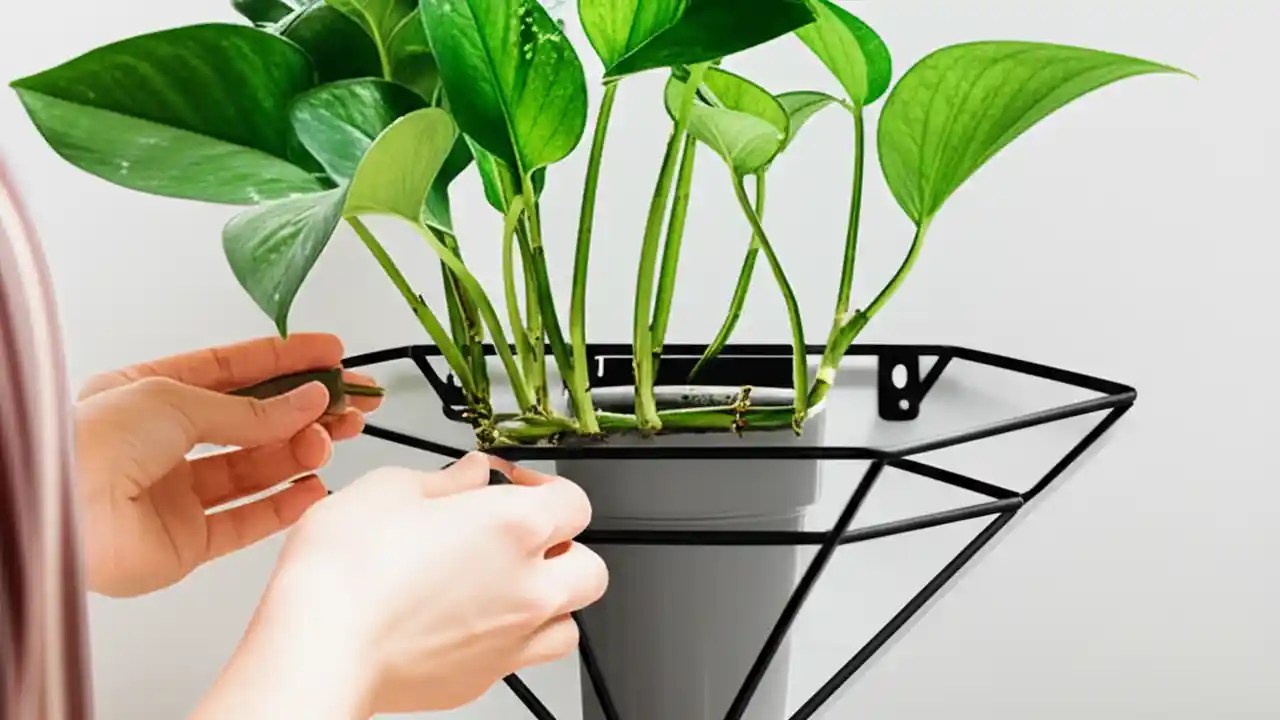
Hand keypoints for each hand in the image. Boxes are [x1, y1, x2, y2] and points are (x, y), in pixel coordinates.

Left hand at [75, 333, 381, 596]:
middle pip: (252, 423)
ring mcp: (174, 495)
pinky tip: (314, 487)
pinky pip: (247, 522)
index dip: (285, 361)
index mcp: (148, 395)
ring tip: (329, 441)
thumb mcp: (176, 400)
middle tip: (351, 404)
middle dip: (305, 411)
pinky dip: (285, 505)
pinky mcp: (185, 543)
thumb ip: (250, 408)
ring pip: (255, 469)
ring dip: (298, 452)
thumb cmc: (90, 445)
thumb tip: (308, 399)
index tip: (332, 355)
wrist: (60, 517)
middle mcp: (161, 444)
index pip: (231, 371)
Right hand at [192, 453, 607, 718]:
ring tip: (507, 585)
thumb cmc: (344, 572)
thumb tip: (470, 475)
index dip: (544, 486)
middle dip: (564, 549)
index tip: (514, 485)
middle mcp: (528, 586)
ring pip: (570, 621)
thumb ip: (446, 480)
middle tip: (522, 539)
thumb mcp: (389, 490)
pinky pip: (524, 658)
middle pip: (590, 566)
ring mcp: (511, 640)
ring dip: (551, 601)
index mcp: (516, 526)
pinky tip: (473, 622)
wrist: (317, 648)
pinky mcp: (483, 679)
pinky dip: (513, 640)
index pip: (575, 501)